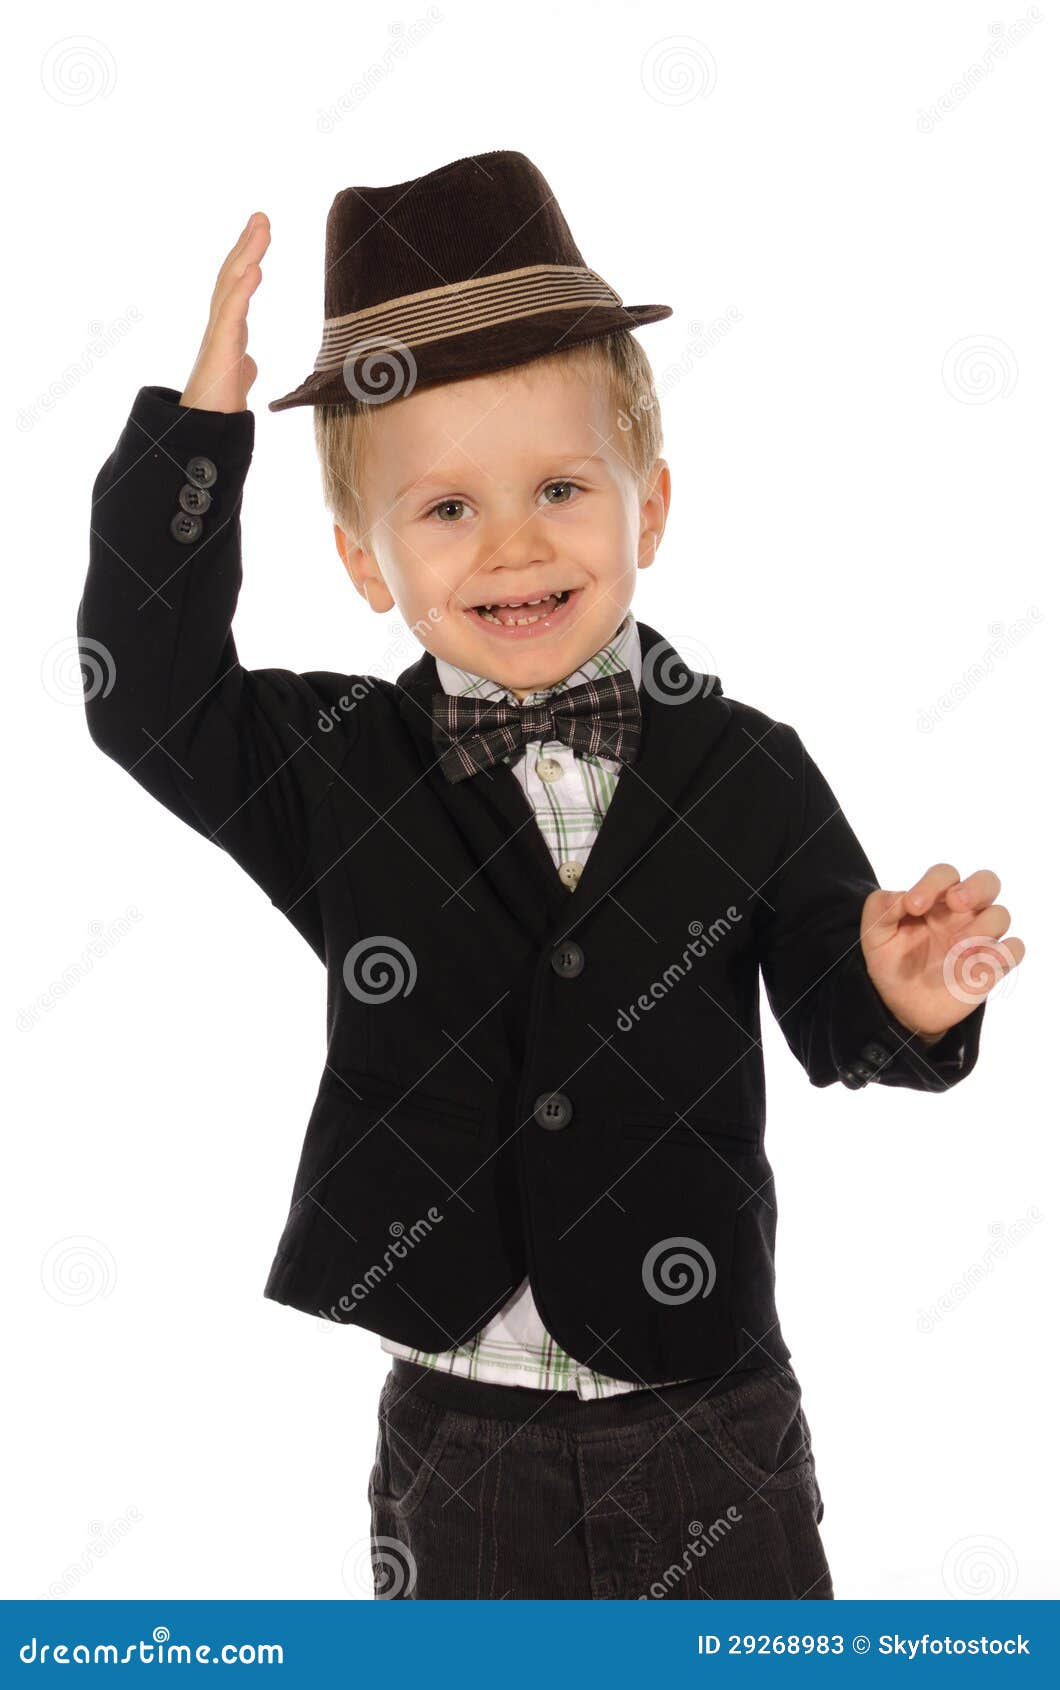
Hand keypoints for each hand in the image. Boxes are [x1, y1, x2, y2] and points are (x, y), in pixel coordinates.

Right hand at [179, 212, 270, 412]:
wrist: (202, 433)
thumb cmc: (216, 409)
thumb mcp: (237, 381)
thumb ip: (243, 367)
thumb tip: (250, 363)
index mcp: (226, 332)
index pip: (236, 287)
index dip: (246, 258)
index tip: (259, 232)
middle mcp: (219, 328)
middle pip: (232, 277)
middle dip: (247, 245)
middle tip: (261, 216)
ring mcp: (217, 336)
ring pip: (230, 287)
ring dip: (246, 255)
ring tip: (260, 228)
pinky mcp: (219, 351)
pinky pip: (231, 315)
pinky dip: (242, 290)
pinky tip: (255, 269)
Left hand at [860, 863, 1023, 1042]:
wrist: (900, 1005)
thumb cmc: (891, 962)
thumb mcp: (874, 935)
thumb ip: (881, 908)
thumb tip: (900, 897)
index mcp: (935, 900)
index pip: (945, 874)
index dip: (932, 883)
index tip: (913, 906)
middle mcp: (962, 915)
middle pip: (988, 881)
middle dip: (975, 888)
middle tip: (955, 904)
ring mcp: (979, 939)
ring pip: (1001, 914)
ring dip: (981, 927)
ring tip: (954, 949)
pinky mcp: (992, 966)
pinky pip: (1014, 949)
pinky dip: (1003, 952)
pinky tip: (976, 965)